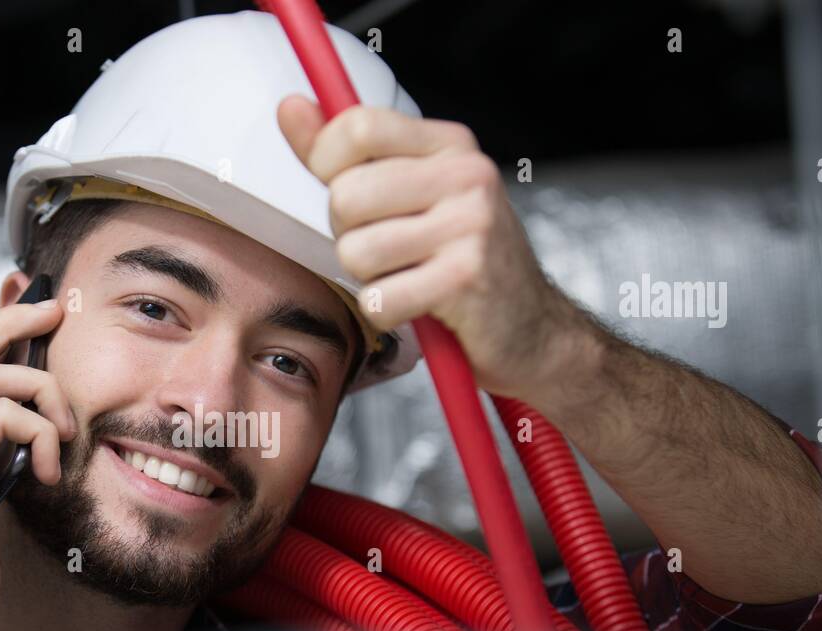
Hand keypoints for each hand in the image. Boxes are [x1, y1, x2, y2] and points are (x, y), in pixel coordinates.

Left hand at [277, 97, 589, 401]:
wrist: (531, 329)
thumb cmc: (458, 260)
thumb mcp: (409, 194)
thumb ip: (344, 155)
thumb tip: (289, 109)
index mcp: (449, 145)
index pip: (356, 128)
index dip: (326, 165)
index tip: (345, 191)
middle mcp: (466, 175)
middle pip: (346, 197)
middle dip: (348, 235)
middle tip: (387, 252)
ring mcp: (470, 226)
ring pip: (356, 253)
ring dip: (368, 280)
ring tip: (405, 278)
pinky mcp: (465, 279)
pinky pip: (378, 300)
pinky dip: (386, 314)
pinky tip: (417, 307)